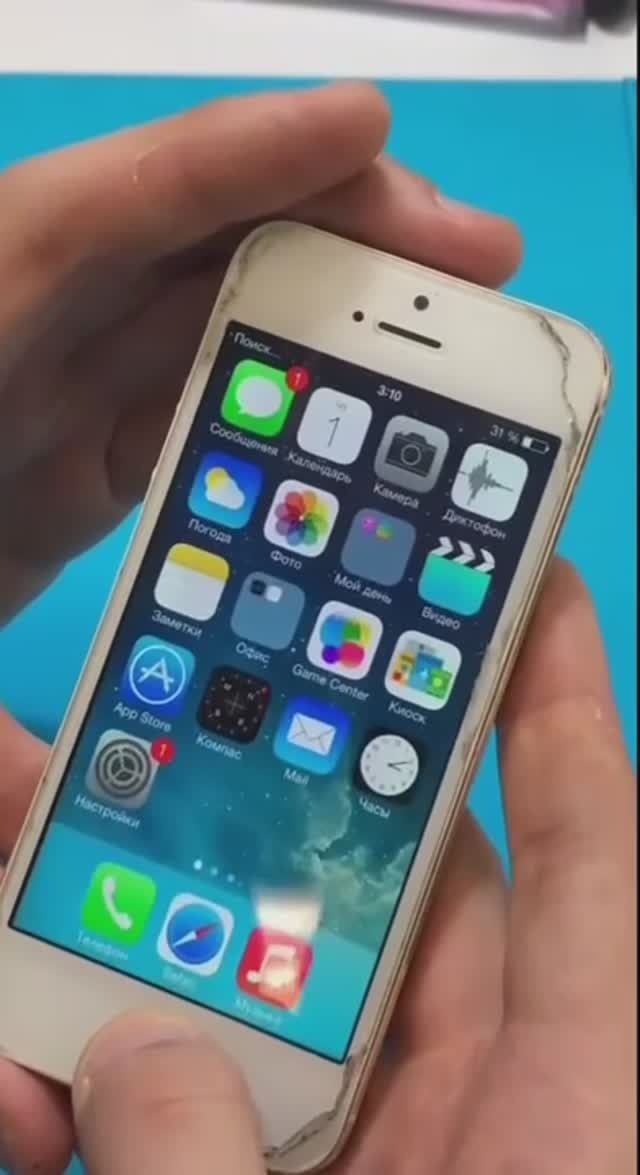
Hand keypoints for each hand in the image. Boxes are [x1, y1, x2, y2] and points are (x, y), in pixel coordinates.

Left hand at [0, 81, 519, 623]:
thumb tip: (35, 832)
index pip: (101, 213)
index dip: (233, 157)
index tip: (363, 128)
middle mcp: (22, 338)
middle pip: (187, 250)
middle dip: (335, 234)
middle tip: (475, 260)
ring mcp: (50, 397)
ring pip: (208, 326)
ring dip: (327, 322)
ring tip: (448, 340)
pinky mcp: (74, 462)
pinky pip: (192, 412)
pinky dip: (277, 410)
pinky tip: (355, 438)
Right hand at [0, 561, 633, 1173]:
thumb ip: (211, 1163)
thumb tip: (121, 1047)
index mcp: (571, 1102)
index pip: (580, 842)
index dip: (556, 698)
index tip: (530, 579)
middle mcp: (491, 1098)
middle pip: (410, 880)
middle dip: (313, 781)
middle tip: (228, 687)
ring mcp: (399, 1140)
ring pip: (308, 970)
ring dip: (210, 908)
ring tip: (103, 831)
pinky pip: (248, 1072)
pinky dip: (169, 1036)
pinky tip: (70, 1010)